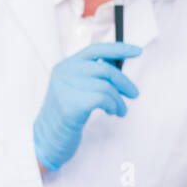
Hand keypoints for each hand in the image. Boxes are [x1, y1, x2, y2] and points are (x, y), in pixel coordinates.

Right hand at [33, 42, 141, 171]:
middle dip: (125, 82)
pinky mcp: (70, 105)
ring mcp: (64, 88)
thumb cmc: (69, 112)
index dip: (118, 49)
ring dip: (119, 100)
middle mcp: (63, 73)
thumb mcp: (78, 87)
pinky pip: (103, 99)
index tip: (138, 51)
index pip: (96, 49)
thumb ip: (94, 74)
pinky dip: (113, 106)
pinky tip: (111, 113)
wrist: (49, 137)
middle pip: (105, 69)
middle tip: (135, 94)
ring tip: (121, 111)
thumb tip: (121, 63)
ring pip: (106, 87)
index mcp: (66, 65)